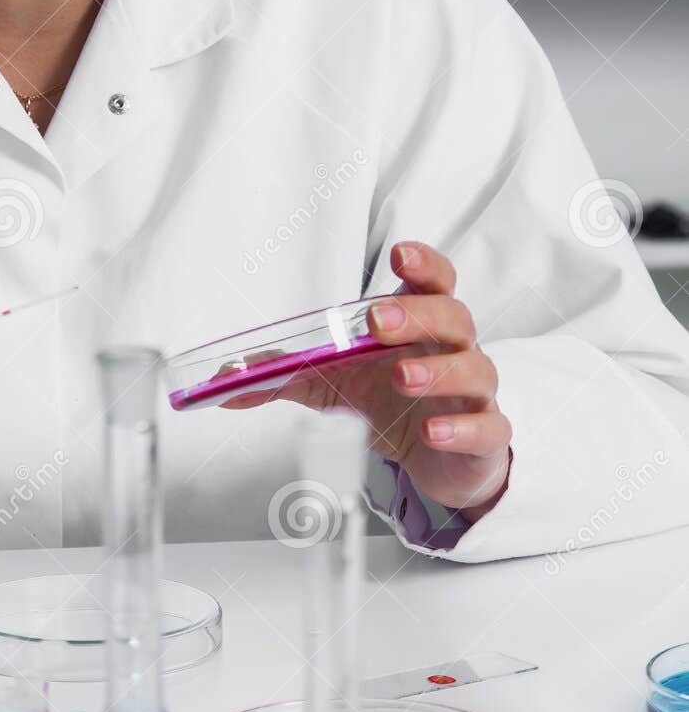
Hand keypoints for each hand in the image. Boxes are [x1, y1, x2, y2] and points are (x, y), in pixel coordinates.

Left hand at [221, 242, 511, 518]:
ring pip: (476, 369)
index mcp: (420, 324)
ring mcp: (473, 394)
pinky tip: (433, 429)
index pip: (435, 281)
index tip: (399, 254)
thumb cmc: (388, 401)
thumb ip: (282, 373)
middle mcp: (453, 350)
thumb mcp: (330, 382)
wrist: (435, 457)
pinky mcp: (484, 438)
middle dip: (416, 314)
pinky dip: (462, 428)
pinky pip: (487, 428)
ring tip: (401, 377)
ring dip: (439, 370)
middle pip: (454, 316)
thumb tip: (224, 379)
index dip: (424, 263)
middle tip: (377, 322)